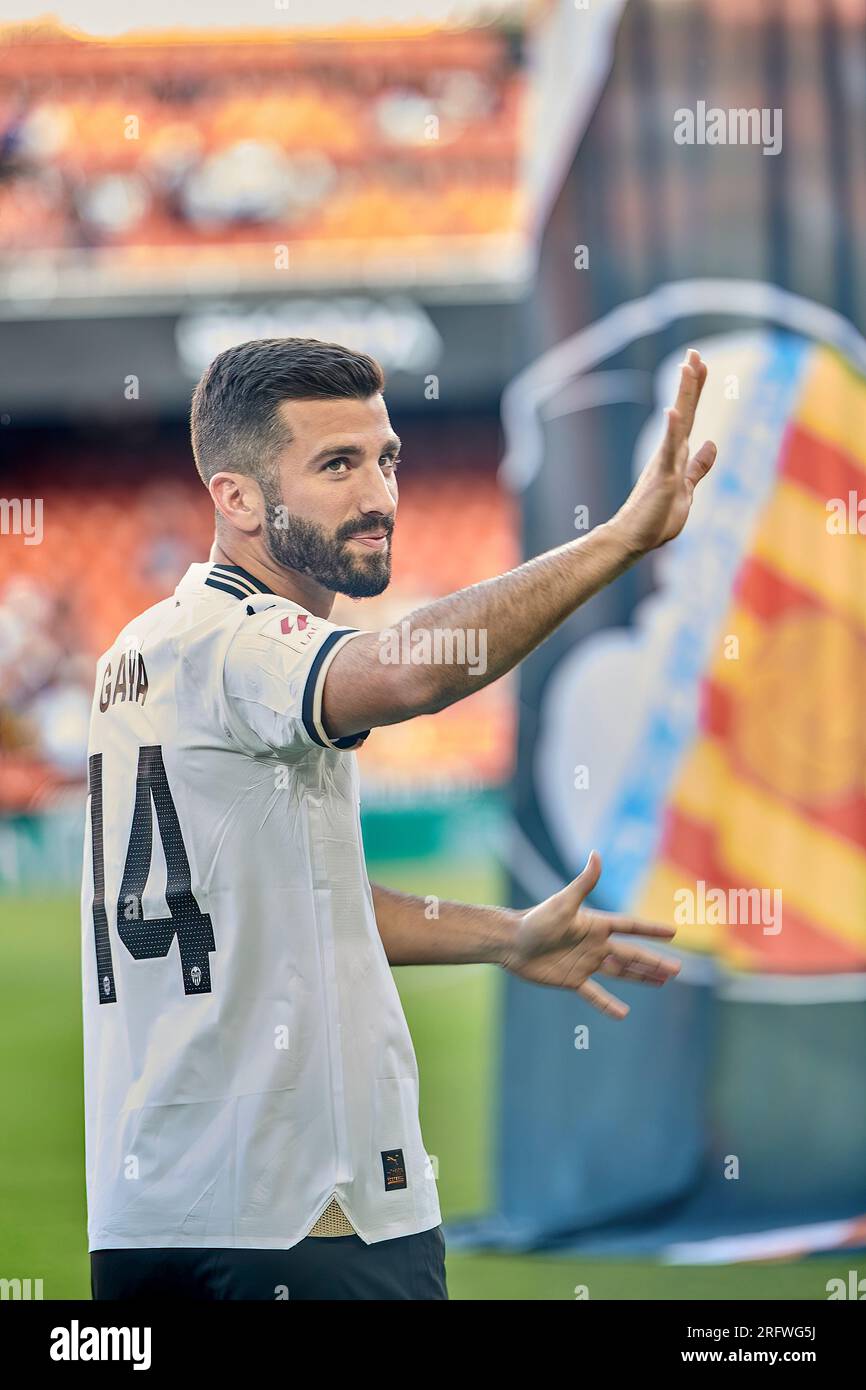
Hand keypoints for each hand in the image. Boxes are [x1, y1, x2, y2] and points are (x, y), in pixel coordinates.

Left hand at [502, 851, 679, 1018]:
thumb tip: (596, 854)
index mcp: (596, 925)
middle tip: (678, 969)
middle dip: (655, 962)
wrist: (511, 942)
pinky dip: (608, 1005)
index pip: (630, 927)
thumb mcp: (564, 902)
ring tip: (663, 982)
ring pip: (621, 972)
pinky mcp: (572, 980)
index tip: (674, 932)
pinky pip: (595, 995)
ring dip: (641, 978)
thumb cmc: (536, 919)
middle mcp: (595, 944)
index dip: (651, 930)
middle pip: (631, 954)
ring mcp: (585, 963)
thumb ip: (584, 883)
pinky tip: (623, 1013)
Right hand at [609, 348, 716, 556]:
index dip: (696, 390)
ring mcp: (665, 463)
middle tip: (694, 352)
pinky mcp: (661, 476)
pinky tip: (673, 410)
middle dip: (691, 382)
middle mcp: (669, 453)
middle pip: (685, 411)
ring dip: (684, 394)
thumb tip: (711, 444)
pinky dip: (672, 429)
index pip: (690, 416)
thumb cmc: (656, 518)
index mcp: (676, 455)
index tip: (700, 364)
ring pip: (679, 422)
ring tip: (687, 367)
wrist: (634, 539)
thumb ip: (698, 467)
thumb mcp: (686, 488)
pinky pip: (668, 450)